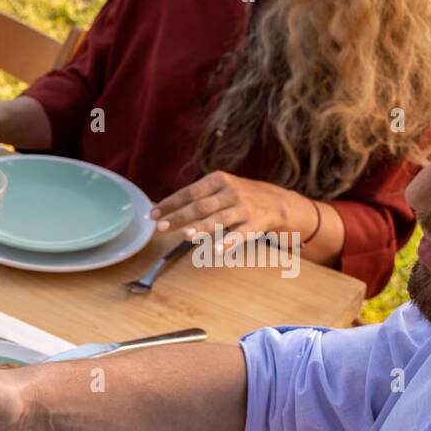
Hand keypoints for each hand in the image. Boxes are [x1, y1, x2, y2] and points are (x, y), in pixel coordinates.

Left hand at [150, 171, 305, 241]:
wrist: (278, 202)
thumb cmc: (239, 197)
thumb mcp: (220, 189)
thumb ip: (196, 198)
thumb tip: (163, 211)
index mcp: (218, 180)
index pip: (189, 192)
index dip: (170, 203)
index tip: (152, 215)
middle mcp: (230, 192)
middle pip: (200, 206)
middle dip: (179, 217)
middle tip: (160, 227)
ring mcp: (243, 208)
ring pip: (218, 219)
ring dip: (201, 227)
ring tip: (184, 235)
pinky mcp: (255, 224)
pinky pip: (239, 235)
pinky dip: (228, 242)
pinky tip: (217, 250)